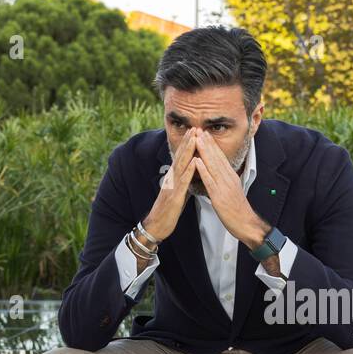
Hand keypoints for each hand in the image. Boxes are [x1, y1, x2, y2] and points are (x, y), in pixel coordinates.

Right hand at [141, 126, 199, 241]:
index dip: (188, 144)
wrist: (157, 226)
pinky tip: (194, 162)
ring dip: (188, 151)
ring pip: (181, 166)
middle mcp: (171, 179)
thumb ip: (184, 182)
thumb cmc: (169, 211)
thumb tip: (192, 174)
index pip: (181, 157)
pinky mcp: (174, 197)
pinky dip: (188, 172)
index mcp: (174, 178)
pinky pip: (182, 183)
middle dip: (188, 142)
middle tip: (195, 127)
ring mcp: (172, 187)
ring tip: (195, 139)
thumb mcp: (178, 193)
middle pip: (180, 157)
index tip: (195, 131)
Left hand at [192, 130, 269, 248]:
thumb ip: (225, 182)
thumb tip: (218, 175)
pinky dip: (203, 170)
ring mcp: (224, 187)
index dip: (212, 145)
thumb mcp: (232, 191)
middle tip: (198, 129)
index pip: (221, 158)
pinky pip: (210, 181)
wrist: (246, 224)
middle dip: (207, 143)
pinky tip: (197, 161)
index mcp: (231, 177)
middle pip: (216, 157)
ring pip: (213, 165)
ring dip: (204, 151)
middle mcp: (228, 179)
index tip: (204, 133)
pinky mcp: (219, 196)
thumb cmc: (238, 210)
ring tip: (196, 138)